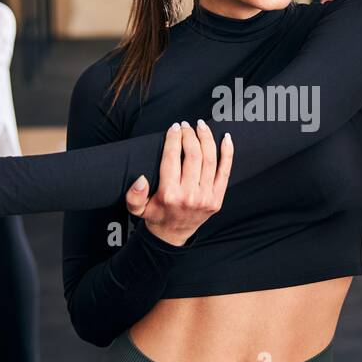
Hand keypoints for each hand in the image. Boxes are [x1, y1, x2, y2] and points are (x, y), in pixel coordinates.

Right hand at [124, 120, 232, 246]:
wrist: (173, 235)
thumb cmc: (155, 215)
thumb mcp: (137, 208)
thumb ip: (134, 195)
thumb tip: (140, 179)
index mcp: (169, 195)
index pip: (172, 159)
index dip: (173, 139)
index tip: (173, 128)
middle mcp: (189, 195)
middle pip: (193, 156)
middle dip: (189, 136)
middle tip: (186, 126)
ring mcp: (206, 197)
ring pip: (209, 160)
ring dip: (206, 139)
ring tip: (201, 126)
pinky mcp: (217, 198)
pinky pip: (225, 171)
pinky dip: (227, 153)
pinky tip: (225, 137)